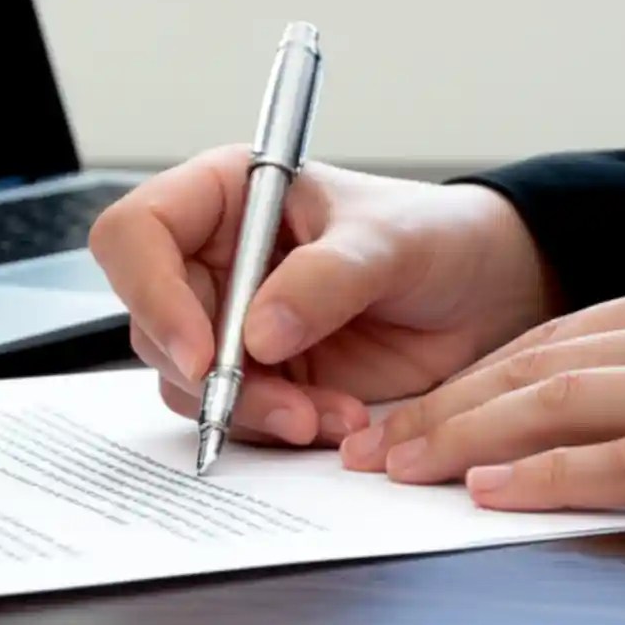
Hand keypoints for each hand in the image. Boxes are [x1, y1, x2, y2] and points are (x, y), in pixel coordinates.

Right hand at [89, 144, 557, 446]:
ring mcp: (237, 323)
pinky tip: (338, 420)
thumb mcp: (390, 244)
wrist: (487, 294)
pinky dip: (281, 427)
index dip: (152, 293)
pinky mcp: (266, 376)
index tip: (204, 352)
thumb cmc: (437, 237)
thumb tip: (256, 335)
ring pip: (191, 381)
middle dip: (211, 375)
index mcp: (229, 197)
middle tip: (280, 404)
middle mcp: (218, 260)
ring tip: (327, 415)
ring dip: (252, 411)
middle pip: (155, 323)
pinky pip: (240, 414)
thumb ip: (325, 280)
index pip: (138, 234)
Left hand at [342, 272, 624, 521]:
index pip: (550, 336)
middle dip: (445, 408)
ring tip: (403, 467)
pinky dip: (552, 475)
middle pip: (538, 364)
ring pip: (565, 402)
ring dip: (470, 437)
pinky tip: (495, 492)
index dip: (469, 378)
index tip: (411, 410)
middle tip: (375, 444)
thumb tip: (589, 401)